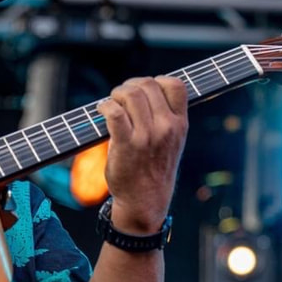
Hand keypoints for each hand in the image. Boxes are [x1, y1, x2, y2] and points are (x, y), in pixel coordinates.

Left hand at [97, 76, 187, 234]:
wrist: (145, 200)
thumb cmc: (153, 169)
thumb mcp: (171, 141)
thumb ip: (165, 117)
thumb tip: (142, 90)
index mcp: (180, 124)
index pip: (176, 85)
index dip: (156, 81)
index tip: (144, 90)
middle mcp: (167, 127)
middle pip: (147, 85)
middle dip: (129, 86)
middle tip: (120, 97)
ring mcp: (147, 136)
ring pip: (130, 94)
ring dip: (115, 94)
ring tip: (110, 104)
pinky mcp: (126, 144)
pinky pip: (114, 112)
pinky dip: (105, 106)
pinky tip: (101, 110)